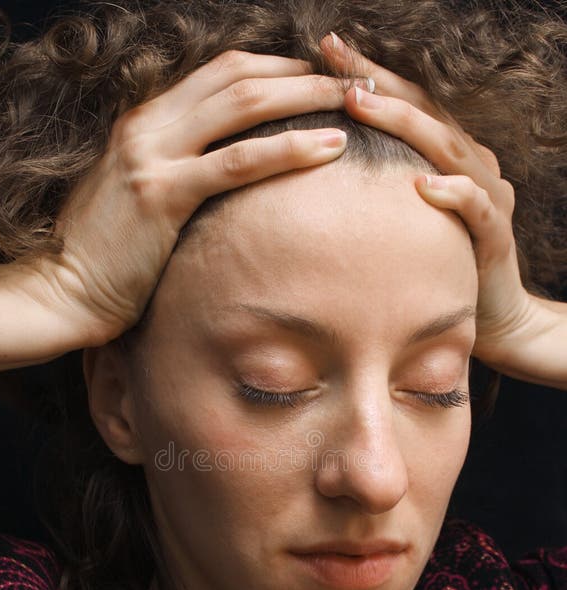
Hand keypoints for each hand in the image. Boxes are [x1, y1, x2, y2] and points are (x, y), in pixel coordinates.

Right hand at [40, 51, 351, 345]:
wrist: (64, 290)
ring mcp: (152, 155)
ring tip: (355, 102)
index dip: (274, 68)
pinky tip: (330, 148)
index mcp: (143, 120)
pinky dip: (290, 149)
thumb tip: (222, 173)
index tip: (317, 79)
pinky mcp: (163, 193)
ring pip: (243, 106)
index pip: (219, 72)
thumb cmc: (106, 255)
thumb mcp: (137, 196)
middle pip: (237, 75)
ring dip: (306, 97)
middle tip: (351, 80)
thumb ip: (174, 170)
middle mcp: (147, 125)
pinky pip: (239, 162)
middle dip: (300, 72)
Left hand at [319, 32, 535, 372]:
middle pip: (424, 111)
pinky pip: (476, 206)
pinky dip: (452, 193)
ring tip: (360, 106)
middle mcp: (470, 164)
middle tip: (333, 59)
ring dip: (405, 124)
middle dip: (377, 83)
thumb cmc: (432, 269)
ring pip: (447, 147)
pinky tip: (422, 184)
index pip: (406, 104)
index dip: (368, 76)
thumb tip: (315, 172)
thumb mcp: (399, 222)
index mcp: (447, 156)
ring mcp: (487, 195)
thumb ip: (376, 192)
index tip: (323, 51)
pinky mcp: (496, 233)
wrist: (493, 317)